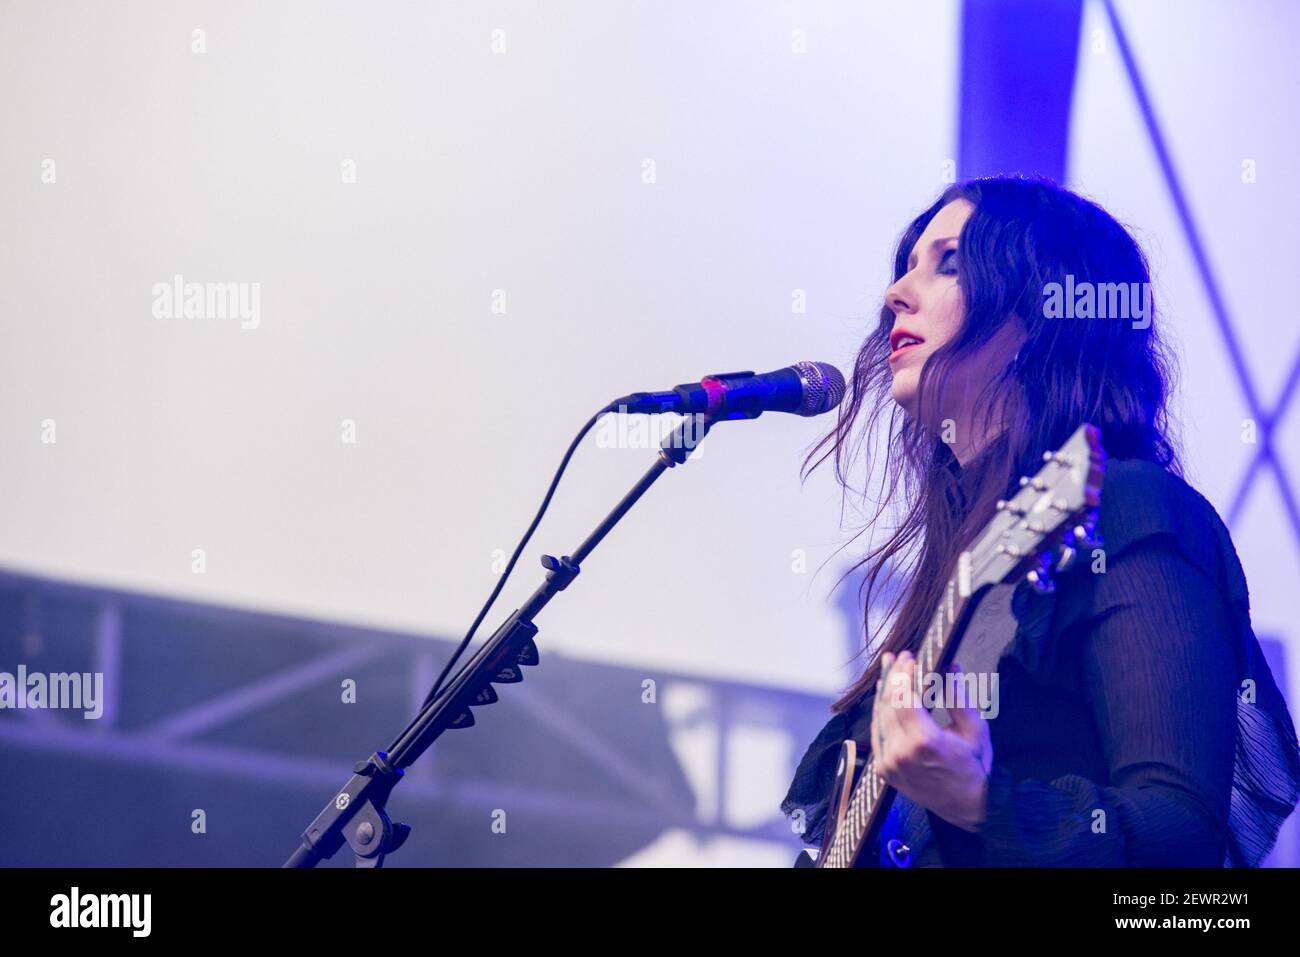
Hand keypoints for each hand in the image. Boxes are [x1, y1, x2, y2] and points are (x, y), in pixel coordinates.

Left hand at [870, 650, 993, 831]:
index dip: (903, 674)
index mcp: (925, 742)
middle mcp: (901, 753)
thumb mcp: (975, 730)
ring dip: (883, 691)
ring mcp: (889, 763)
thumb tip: (951, 665)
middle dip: (892, 677)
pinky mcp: (884, 769)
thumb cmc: (975, 768)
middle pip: (888, 704)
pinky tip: (884, 696)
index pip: (904, 697)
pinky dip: (880, 712)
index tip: (910, 657)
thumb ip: (959, 696)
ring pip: (879, 717)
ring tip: (888, 669)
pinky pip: (877, 733)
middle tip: (898, 657)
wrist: (969, 807)